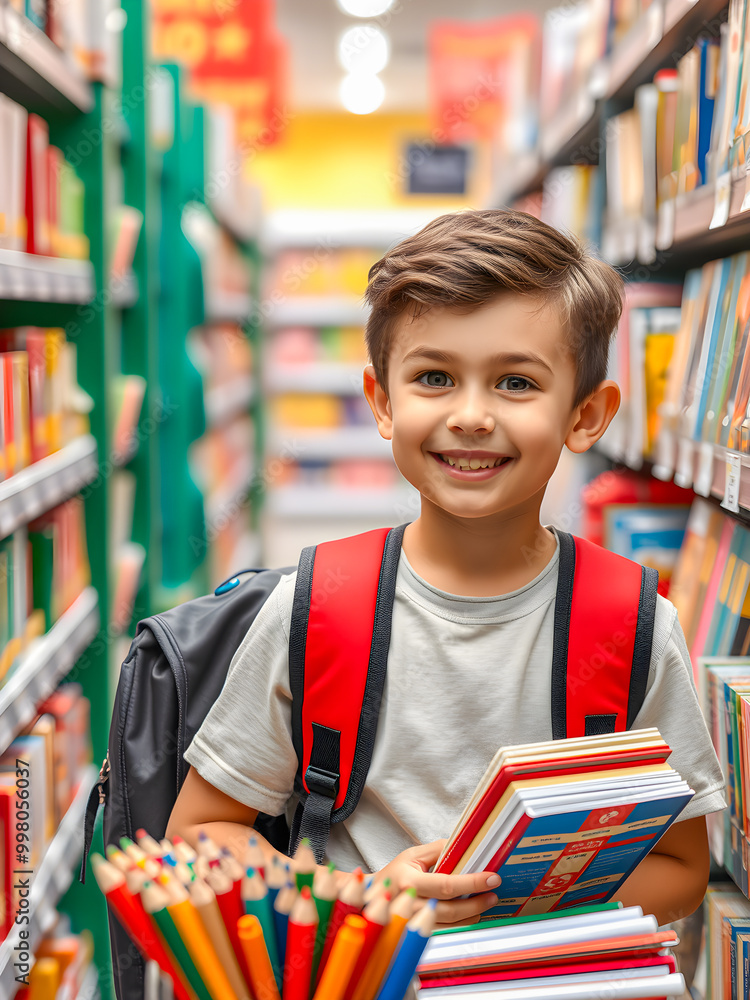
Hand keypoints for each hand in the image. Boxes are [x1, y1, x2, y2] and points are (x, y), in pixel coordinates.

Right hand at [374, 840, 500, 925]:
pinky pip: (444, 930)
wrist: (371, 897)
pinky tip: (470, 912)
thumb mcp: (412, 855)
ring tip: (485, 902)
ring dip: (471, 914)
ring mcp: (413, 923)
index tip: (492, 878)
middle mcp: (411, 906)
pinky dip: (460, 922)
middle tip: (493, 894)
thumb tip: (466, 848)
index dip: (472, 883)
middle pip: (451, 910)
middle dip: (476, 902)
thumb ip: (439, 850)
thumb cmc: (394, 873)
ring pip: (449, 924)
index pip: (448, 885)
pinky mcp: (417, 933)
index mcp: (410, 883)